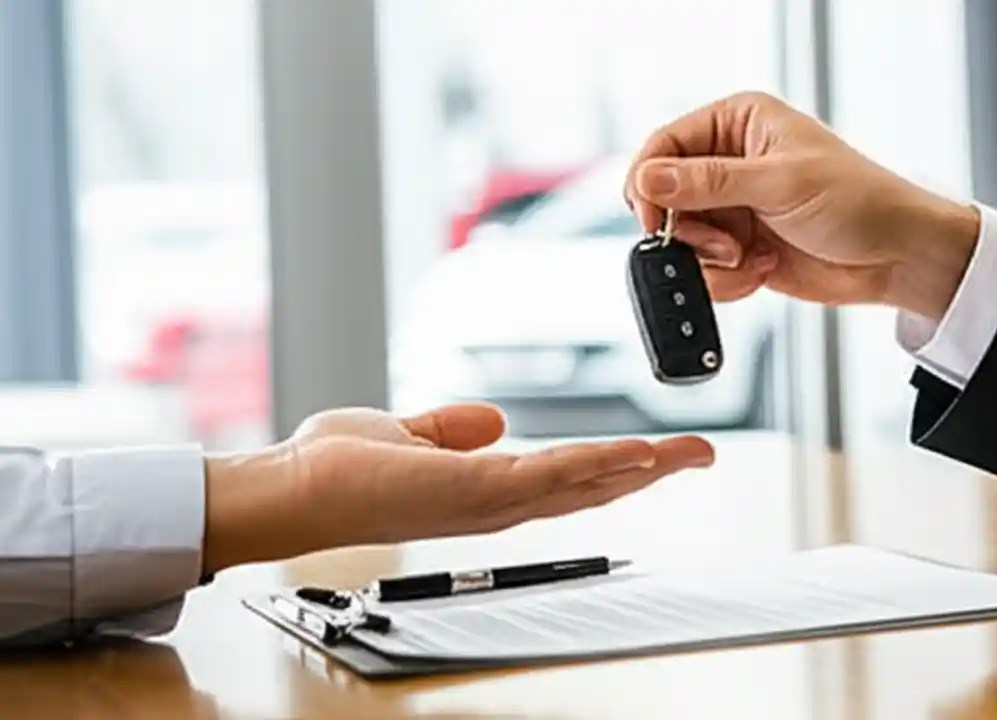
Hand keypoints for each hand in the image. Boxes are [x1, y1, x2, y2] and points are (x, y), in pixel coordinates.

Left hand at [201, 404, 712, 573]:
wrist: (292, 488)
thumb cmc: (335, 469)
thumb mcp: (408, 433)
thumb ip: (453, 427)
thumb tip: (492, 419)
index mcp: (485, 488)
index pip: (566, 478)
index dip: (615, 467)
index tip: (657, 452)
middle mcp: (497, 503)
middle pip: (591, 487)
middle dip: (650, 473)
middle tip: (701, 456)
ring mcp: (491, 500)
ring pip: (586, 483)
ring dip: (641, 469)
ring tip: (689, 453)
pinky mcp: (478, 488)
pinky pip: (556, 474)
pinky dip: (601, 464)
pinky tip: (638, 454)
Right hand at [625, 91, 979, 319]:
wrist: (897, 257)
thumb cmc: (859, 201)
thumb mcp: (780, 183)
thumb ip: (709, 183)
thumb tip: (649, 179)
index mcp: (738, 122)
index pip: (665, 144)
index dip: (649, 182)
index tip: (652, 217)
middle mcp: (729, 162)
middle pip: (663, 198)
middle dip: (687, 230)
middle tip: (722, 243)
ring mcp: (733, 208)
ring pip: (680, 240)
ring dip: (710, 259)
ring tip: (749, 256)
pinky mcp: (739, 248)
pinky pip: (703, 270)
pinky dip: (725, 279)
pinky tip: (760, 269)